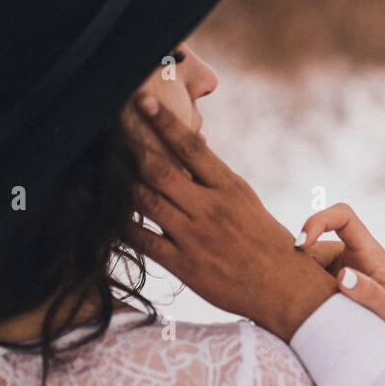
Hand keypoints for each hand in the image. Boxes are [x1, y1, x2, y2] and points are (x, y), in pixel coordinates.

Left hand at [121, 93, 337, 340]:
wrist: (283, 286)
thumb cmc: (264, 240)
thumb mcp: (246, 201)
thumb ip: (215, 178)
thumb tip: (190, 149)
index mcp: (229, 186)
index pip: (191, 146)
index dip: (164, 121)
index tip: (144, 100)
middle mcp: (211, 207)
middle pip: (160, 169)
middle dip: (130, 147)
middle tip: (108, 129)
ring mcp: (195, 236)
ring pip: (145, 202)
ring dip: (120, 184)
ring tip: (101, 168)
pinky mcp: (184, 265)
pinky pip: (143, 240)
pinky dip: (122, 226)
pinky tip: (107, 216)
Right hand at [299, 203, 384, 359]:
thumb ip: (373, 295)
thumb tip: (343, 276)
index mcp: (368, 252)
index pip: (343, 216)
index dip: (320, 220)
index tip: (302, 243)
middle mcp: (351, 257)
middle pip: (314, 243)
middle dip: (297, 260)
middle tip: (288, 287)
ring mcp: (337, 272)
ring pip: (305, 264)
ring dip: (295, 281)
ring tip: (299, 308)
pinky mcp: (326, 289)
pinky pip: (304, 282)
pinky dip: (295, 294)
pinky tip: (297, 314)